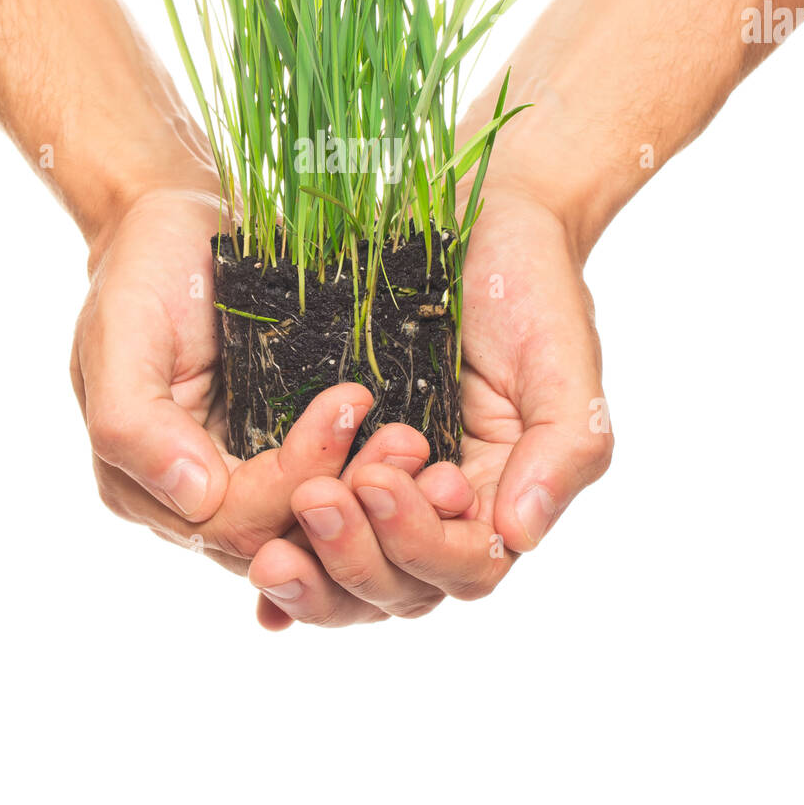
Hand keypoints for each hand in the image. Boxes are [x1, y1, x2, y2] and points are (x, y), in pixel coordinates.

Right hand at [70, 186, 385, 570]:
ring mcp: (245, 472)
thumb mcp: (121, 332)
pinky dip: (372, 469)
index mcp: (145, 484)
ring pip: (315, 518)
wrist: (179, 221)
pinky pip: (334, 480)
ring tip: (417, 445)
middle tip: (407, 440)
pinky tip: (417, 445)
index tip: (349, 401)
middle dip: (347, 489)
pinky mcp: (285, 443)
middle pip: (282, 530)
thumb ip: (133, 422)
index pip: (233, 518)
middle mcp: (196, 494)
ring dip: (370, 487)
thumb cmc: (143, 269)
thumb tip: (192, 495)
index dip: (296, 475)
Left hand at [253, 187, 611, 624]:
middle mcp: (437, 507)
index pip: (462, 566)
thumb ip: (563, 449)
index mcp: (496, 497)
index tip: (379, 478)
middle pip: (395, 586)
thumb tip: (518, 535)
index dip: (419, 540)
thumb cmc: (531, 287)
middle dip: (352, 557)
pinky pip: (300, 524)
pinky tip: (240, 550)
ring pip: (343, 573)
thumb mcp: (563, 360)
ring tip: (270, 534)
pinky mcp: (330, 456)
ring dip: (309, 564)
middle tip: (314, 500)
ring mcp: (380, 486)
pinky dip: (276, 552)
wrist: (477, 218)